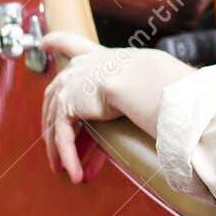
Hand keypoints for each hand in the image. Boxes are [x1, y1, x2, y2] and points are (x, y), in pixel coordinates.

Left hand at [40, 32, 195, 182]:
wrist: (143, 79)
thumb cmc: (151, 75)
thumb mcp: (142, 74)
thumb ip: (140, 85)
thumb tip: (172, 94)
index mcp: (94, 57)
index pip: (72, 44)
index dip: (57, 42)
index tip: (44, 41)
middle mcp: (77, 69)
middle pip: (55, 96)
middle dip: (53, 123)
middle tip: (55, 145)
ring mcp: (68, 87)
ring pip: (57, 124)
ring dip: (60, 150)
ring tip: (64, 169)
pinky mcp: (67, 107)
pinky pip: (64, 137)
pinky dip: (69, 157)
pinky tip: (74, 174)